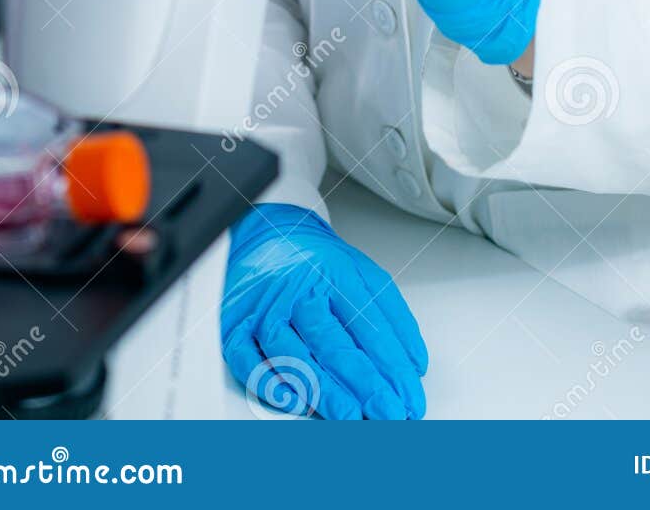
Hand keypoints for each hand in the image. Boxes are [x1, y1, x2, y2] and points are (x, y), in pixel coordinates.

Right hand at [220, 203, 427, 419]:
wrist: (264, 232)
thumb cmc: (315, 261)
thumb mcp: (361, 272)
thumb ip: (390, 314)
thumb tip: (413, 362)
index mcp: (334, 274)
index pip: (368, 324)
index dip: (391, 365)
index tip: (407, 397)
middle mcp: (298, 290)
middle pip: (333, 341)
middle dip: (364, 383)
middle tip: (387, 413)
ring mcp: (264, 307)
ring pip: (292, 353)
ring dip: (322, 390)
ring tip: (350, 416)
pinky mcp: (235, 324)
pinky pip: (247, 359)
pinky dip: (270, 383)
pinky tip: (294, 402)